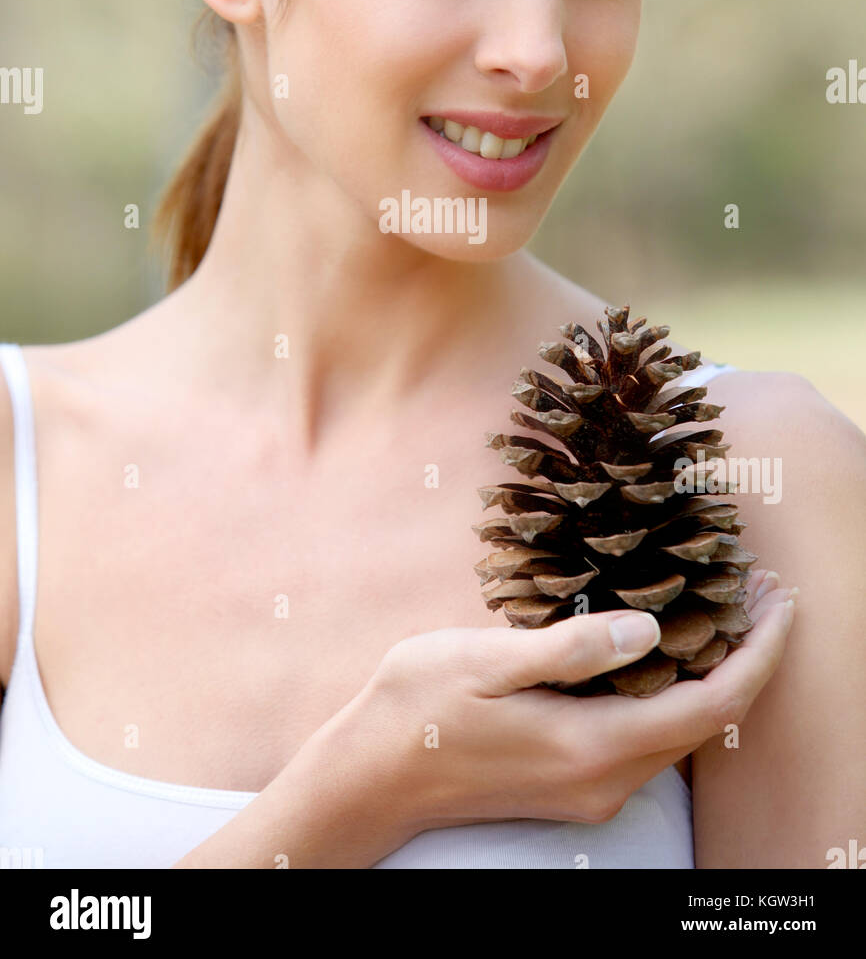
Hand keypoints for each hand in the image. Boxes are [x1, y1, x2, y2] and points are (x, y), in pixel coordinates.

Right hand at [305, 569, 795, 838]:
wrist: (370, 779)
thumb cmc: (419, 710)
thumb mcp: (486, 660)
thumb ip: (571, 647)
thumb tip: (648, 627)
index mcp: (592, 746)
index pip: (712, 705)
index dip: (758, 654)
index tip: (778, 601)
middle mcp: (605, 779)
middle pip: (708, 723)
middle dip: (746, 657)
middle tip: (757, 589)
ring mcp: (590, 788)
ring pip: (681, 732)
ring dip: (713, 674)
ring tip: (722, 609)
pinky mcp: (572, 784)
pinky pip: (649, 737)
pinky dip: (675, 692)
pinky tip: (663, 650)